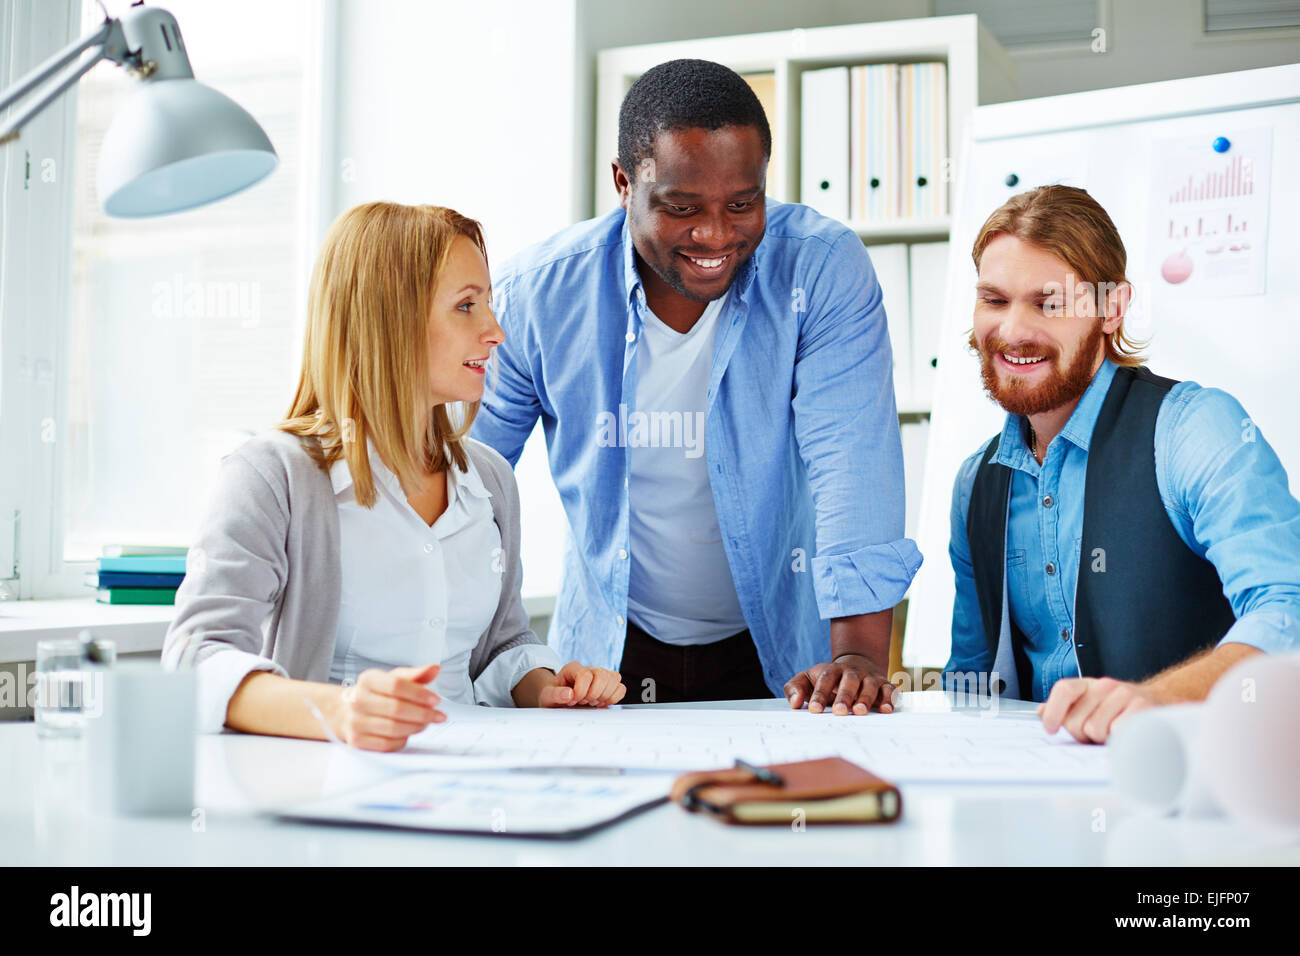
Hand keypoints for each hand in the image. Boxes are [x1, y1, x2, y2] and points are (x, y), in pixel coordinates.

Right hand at [337, 663, 445, 750]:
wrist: (347, 712)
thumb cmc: (377, 694)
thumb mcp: (394, 679)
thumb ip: (415, 674)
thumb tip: (435, 668)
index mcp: (368, 680)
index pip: (396, 685)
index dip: (420, 693)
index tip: (436, 700)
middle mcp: (357, 700)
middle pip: (397, 708)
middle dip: (423, 713)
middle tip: (439, 716)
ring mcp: (356, 721)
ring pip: (394, 728)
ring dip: (416, 727)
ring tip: (426, 723)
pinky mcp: (357, 741)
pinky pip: (387, 744)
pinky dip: (403, 739)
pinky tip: (409, 733)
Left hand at [536, 661, 625, 707]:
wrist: (557, 698)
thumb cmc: (553, 696)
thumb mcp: (547, 696)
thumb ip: (555, 694)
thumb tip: (568, 694)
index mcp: (573, 669)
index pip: (585, 675)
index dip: (580, 691)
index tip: (573, 700)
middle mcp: (589, 669)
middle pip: (603, 674)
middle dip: (594, 693)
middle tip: (583, 701)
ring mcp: (600, 676)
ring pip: (615, 678)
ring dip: (604, 695)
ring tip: (592, 702)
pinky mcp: (609, 685)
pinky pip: (621, 688)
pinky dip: (613, 698)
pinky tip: (601, 703)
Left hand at [784, 655, 896, 714]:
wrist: (857, 664)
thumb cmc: (827, 678)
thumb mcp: (807, 679)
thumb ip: (795, 688)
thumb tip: (795, 703)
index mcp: (832, 670)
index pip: (825, 680)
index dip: (819, 694)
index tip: (814, 709)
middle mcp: (852, 672)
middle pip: (849, 681)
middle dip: (844, 696)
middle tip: (839, 711)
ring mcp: (869, 678)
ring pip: (870, 685)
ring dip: (866, 698)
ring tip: (859, 711)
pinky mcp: (884, 685)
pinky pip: (889, 690)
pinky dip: (889, 699)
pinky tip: (886, 710)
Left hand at [1037, 676, 1155, 743]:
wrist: (1159, 702)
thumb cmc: (1119, 709)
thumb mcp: (1090, 704)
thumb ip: (1066, 708)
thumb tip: (1039, 712)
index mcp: (1088, 685)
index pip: (1064, 690)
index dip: (1053, 711)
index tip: (1050, 729)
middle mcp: (1105, 686)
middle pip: (1076, 720)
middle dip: (1082, 735)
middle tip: (1096, 734)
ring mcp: (1125, 694)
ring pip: (1095, 729)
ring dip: (1102, 739)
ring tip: (1112, 734)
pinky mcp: (1142, 707)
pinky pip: (1117, 731)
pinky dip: (1118, 739)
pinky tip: (1124, 735)